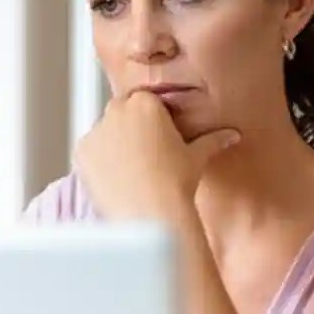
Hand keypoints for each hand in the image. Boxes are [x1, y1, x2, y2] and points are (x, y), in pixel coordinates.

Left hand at [76, 91, 239, 220]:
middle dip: (132, 127)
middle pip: (122, 112)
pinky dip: (99, 160)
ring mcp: (96, 131)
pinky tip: (115, 176)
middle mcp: (117, 111)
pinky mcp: (81, 152)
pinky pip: (90, 151)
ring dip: (114, 142)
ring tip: (131, 169)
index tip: (160, 136)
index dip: (154, 119)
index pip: (146, 101)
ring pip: (105, 131)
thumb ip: (213, 140)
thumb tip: (232, 136)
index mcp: (145, 103)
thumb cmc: (175, 183)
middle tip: (146, 152)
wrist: (149, 211)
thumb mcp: (197, 157)